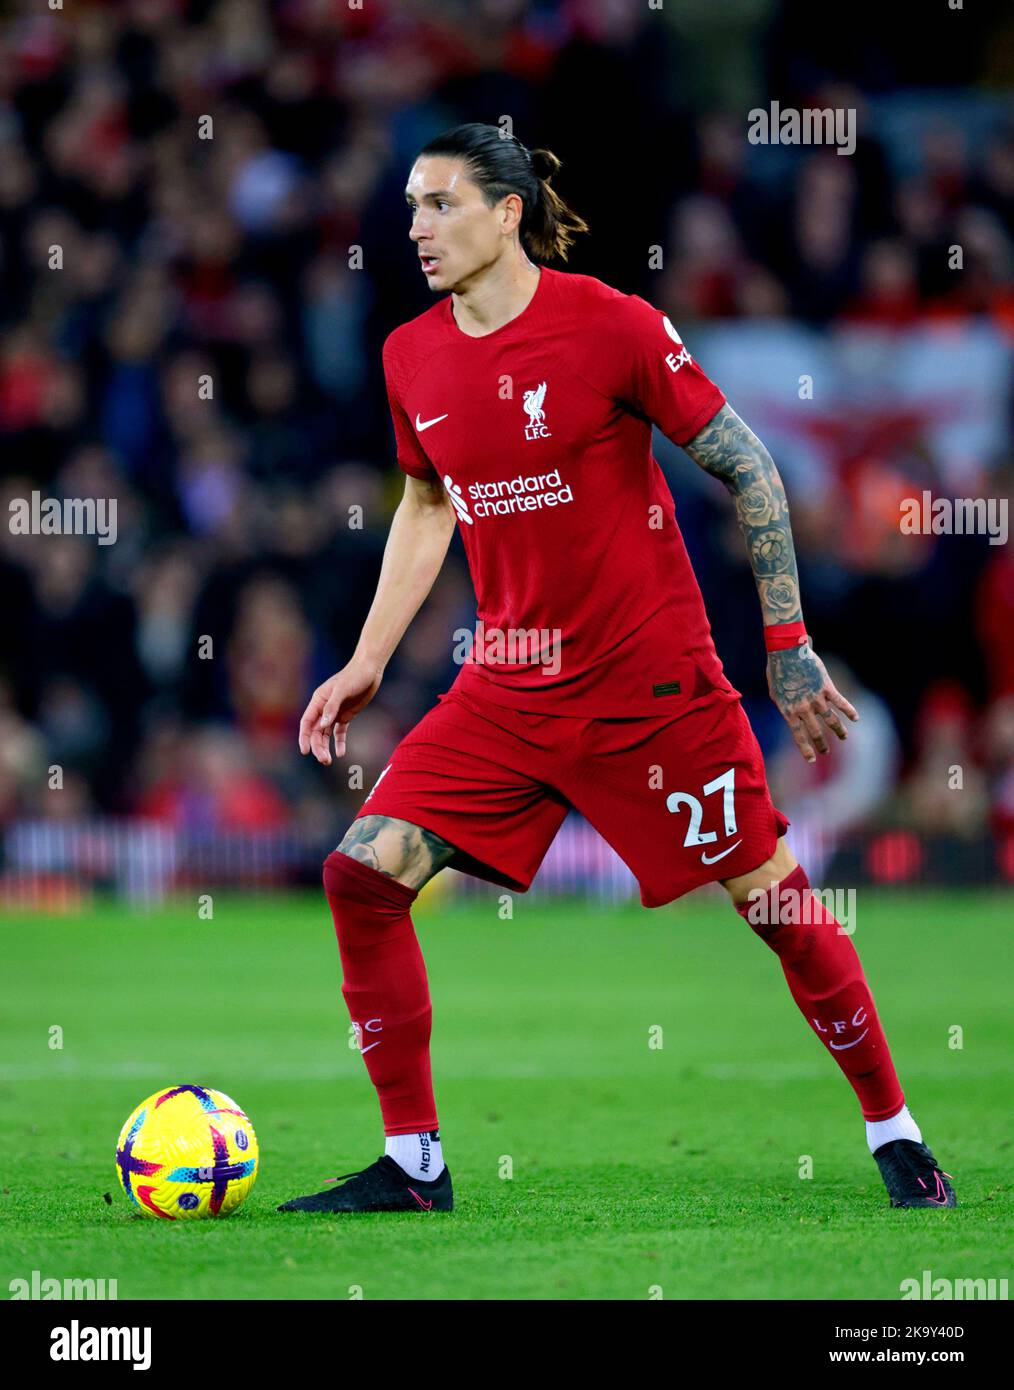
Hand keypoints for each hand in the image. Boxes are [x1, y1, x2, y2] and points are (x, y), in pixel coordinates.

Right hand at [298, 658, 382, 765]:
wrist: (370, 670)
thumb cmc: (354, 676)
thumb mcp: (342, 690)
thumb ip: (332, 707)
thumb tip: (322, 725)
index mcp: (318, 701)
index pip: (307, 722)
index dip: (304, 737)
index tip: (305, 751)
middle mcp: (323, 708)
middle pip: (315, 732)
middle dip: (318, 746)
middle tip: (324, 760)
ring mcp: (335, 713)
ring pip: (325, 734)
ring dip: (325, 747)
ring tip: (328, 761)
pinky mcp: (346, 716)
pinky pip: (339, 732)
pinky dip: (339, 743)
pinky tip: (340, 753)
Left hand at [766, 643, 857, 762]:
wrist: (787, 652)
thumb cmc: (777, 670)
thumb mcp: (775, 692)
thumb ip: (783, 705)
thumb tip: (789, 713)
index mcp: (789, 711)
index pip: (799, 736)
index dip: (806, 749)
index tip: (812, 760)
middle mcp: (804, 708)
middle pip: (816, 732)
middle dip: (822, 744)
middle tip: (826, 752)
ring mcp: (816, 698)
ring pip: (831, 720)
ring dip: (839, 731)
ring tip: (844, 738)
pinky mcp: (827, 687)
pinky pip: (841, 702)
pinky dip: (850, 711)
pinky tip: (856, 718)